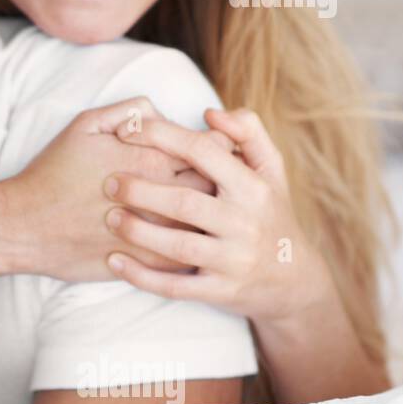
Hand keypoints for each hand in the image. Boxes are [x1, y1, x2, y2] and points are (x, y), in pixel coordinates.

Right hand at [1, 97, 224, 280]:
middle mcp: (161, 197)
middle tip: (220, 180)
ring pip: (206, 225)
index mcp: (152, 160)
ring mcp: (156, 233)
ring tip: (210, 213)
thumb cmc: (53, 172)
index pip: (211, 149)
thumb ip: (130, 111)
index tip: (216, 148)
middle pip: (217, 186)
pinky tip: (191, 243)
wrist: (25, 225)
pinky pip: (186, 258)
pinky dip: (194, 250)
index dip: (221, 146)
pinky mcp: (145, 262)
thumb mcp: (85, 124)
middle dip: (224, 181)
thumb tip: (161, 113)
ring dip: (213, 218)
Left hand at [104, 107, 336, 325]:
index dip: (161, 136)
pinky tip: (114, 262)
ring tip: (109, 218)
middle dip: (142, 191)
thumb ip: (248, 133)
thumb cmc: (270, 211)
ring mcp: (233, 259)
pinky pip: (175, 287)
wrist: (294, 278)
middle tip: (108, 182)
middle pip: (185, 203)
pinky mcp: (220, 291)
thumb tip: (210, 112)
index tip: (126, 130)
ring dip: (139, 232)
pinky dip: (143, 276)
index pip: (203, 152)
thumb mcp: (271, 170)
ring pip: (179, 247)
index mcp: (252, 186)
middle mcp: (244, 222)